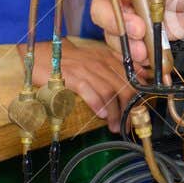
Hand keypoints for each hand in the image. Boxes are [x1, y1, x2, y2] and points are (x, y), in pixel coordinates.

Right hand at [15, 38, 131, 131]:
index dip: (140, 95)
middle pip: (124, 86)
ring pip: (109, 92)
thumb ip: (113, 69)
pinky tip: (102, 115)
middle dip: (129, 108)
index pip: (132, 76)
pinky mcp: (72, 77)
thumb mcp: (94, 60)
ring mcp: (86, 69)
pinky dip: (98, 105)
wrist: (41, 55)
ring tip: (116, 126)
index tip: (142, 110)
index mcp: (108, 58)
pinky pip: (90, 91)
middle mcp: (100, 62)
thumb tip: (134, 82)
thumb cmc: (69, 61)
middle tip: (129, 124)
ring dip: (115, 113)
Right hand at [87, 0, 183, 72]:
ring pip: (111, 33)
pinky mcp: (135, 39)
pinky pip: (126, 51)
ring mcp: (125, 19)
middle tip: (137, 28)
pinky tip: (145, 58)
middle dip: (114, 20)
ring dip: (125, 44)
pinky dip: (134, 57)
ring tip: (143, 50)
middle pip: (100, 7)